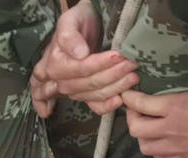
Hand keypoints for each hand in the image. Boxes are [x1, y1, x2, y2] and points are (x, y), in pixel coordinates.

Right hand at [31, 0, 138, 117]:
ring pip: (93, 95)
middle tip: (131, 64)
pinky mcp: (84, 95)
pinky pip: (93, 106)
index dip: (99, 64)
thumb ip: (69, 36)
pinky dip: (106, 106)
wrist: (83, 25)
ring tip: (133, 76)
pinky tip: (118, 100)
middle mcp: (60, 81)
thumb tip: (79, 54)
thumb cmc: (77, 21)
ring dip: (114, 87)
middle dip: (112, 74)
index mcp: (54, 64)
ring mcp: (72, 90)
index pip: (80, 69)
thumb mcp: (69, 21)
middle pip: (87, 84)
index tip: (117, 55)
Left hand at [123, 52, 187, 157]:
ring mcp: (177, 149)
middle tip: (137, 110)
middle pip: (135, 129)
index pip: (140, 104)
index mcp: (176, 107)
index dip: (130, 97)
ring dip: (143, 137)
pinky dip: (157, 154)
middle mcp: (170, 130)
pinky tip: (163, 145)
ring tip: (149, 127)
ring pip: (145, 148)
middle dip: (132, 118)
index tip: (128, 91)